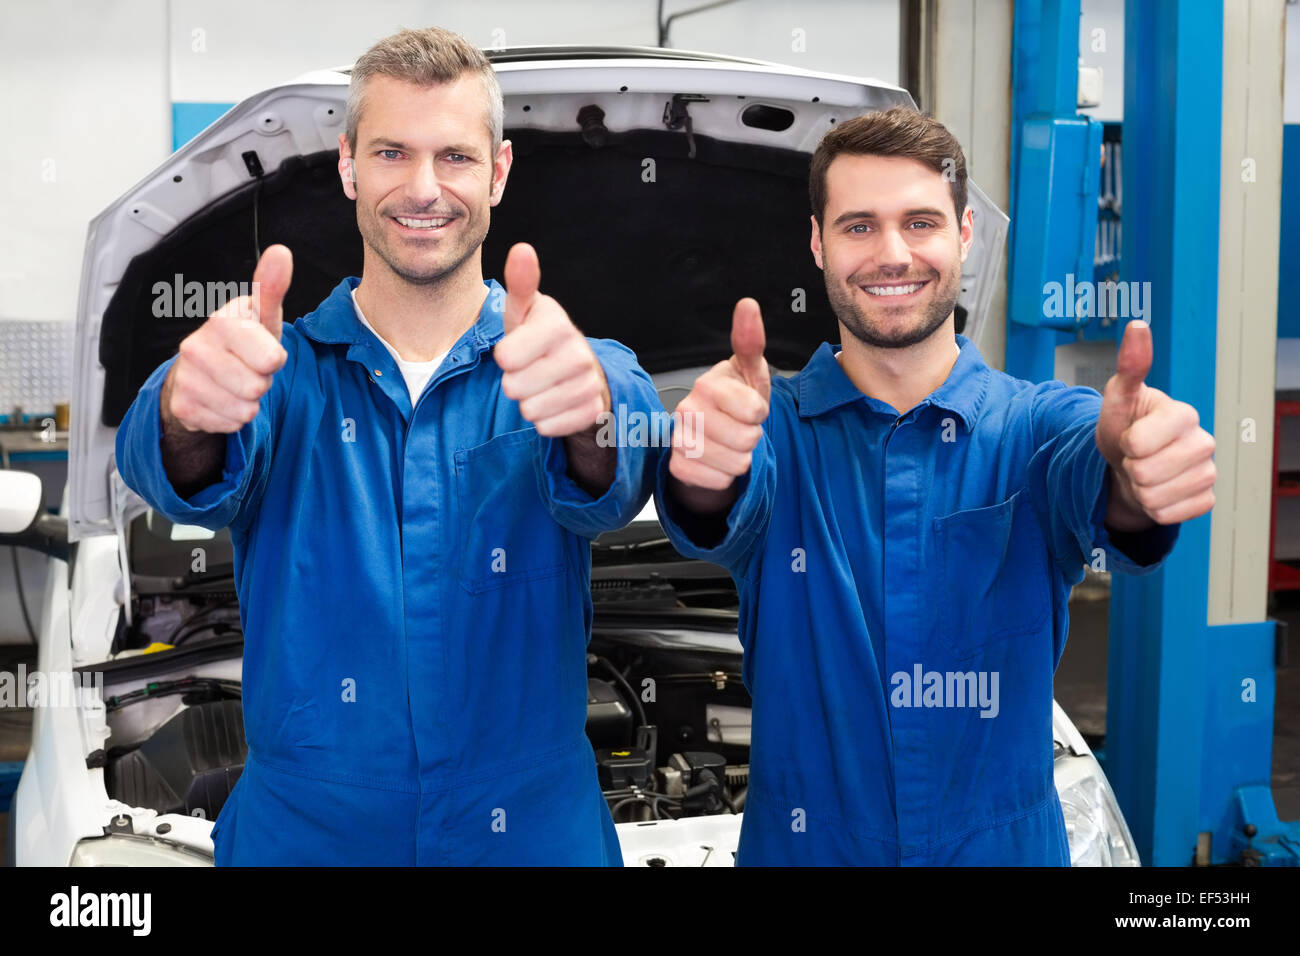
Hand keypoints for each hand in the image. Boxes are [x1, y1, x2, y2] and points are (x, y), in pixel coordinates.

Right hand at [162, 245, 291, 432]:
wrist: (202, 372)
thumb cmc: (242, 342)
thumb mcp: (262, 316)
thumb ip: (271, 287)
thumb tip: (280, 252)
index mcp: (222, 322)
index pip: (272, 359)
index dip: (274, 360)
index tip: (262, 351)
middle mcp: (196, 347)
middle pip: (258, 387)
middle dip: (261, 384)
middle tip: (248, 370)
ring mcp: (186, 377)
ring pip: (245, 409)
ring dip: (248, 403)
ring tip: (236, 384)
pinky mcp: (182, 406)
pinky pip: (230, 425)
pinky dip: (232, 418)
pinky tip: (222, 399)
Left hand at [493, 242, 609, 436]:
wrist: (576, 371)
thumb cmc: (539, 339)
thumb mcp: (525, 311)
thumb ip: (521, 283)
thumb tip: (522, 250)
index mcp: (557, 324)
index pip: (505, 358)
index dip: (504, 358)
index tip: (516, 351)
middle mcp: (579, 353)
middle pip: (515, 388)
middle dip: (514, 384)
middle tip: (529, 371)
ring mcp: (589, 383)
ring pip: (531, 410)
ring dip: (528, 403)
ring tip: (540, 386)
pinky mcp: (593, 411)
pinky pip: (548, 427)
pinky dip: (545, 420)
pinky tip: (553, 402)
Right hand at [667, 297, 770, 491]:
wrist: (710, 435)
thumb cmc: (735, 401)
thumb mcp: (749, 372)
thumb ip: (750, 342)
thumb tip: (747, 304)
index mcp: (707, 384)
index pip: (755, 410)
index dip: (760, 413)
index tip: (750, 408)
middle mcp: (686, 409)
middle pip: (747, 440)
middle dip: (751, 438)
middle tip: (739, 429)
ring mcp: (678, 438)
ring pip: (735, 463)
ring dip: (740, 458)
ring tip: (729, 444)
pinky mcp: (676, 466)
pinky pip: (718, 481)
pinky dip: (724, 476)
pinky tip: (716, 461)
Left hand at [1095, 319, 1215, 528]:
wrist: (1130, 463)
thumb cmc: (1124, 428)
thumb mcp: (1117, 399)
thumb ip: (1129, 366)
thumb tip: (1138, 325)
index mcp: (1183, 414)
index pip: (1138, 443)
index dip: (1124, 444)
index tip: (1130, 436)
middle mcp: (1204, 442)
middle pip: (1145, 474)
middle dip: (1130, 468)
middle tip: (1135, 457)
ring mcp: (1207, 472)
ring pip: (1154, 497)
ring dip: (1139, 490)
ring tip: (1143, 472)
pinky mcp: (1205, 500)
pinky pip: (1166, 515)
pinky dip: (1152, 508)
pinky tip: (1157, 490)